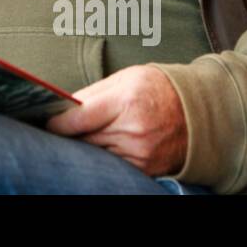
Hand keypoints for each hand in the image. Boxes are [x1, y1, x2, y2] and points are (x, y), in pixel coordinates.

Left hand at [44, 64, 187, 176]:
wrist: (198, 111)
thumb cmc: (158, 88)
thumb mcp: (125, 78)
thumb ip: (92, 94)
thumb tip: (64, 108)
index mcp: (126, 101)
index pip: (78, 118)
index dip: (57, 123)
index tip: (48, 123)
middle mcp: (134, 130)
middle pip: (84, 139)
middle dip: (72, 134)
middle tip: (63, 129)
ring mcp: (140, 152)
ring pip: (96, 153)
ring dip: (88, 145)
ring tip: (89, 133)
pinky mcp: (146, 168)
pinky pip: (113, 164)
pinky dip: (106, 156)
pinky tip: (108, 144)